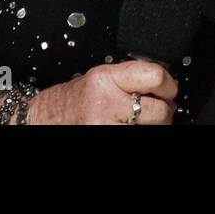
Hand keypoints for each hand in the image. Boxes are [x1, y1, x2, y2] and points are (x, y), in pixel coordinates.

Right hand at [27, 61, 178, 124]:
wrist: (44, 119)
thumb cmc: (74, 98)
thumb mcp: (102, 77)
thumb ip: (132, 78)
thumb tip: (166, 84)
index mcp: (106, 79)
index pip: (155, 77)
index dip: (169, 85)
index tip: (169, 89)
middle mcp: (106, 103)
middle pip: (159, 110)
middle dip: (164, 111)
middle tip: (159, 110)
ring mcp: (104, 127)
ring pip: (152, 129)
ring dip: (154, 126)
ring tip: (142, 121)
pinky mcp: (104, 138)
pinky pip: (138, 137)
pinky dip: (140, 132)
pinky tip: (131, 127)